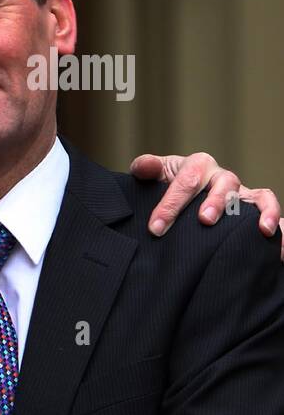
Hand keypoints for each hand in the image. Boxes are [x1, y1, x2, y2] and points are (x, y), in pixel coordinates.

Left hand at [130, 151, 281, 256]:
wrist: (180, 196)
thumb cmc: (165, 185)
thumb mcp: (153, 175)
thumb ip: (146, 169)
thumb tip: (144, 167)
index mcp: (197, 166)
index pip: (186, 181)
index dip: (170, 204)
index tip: (156, 228)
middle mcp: (222, 178)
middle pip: (225, 184)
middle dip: (217, 201)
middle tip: (205, 220)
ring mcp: (241, 195)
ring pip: (258, 197)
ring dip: (264, 211)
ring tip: (263, 230)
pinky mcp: (254, 211)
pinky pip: (273, 215)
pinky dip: (282, 227)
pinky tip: (281, 248)